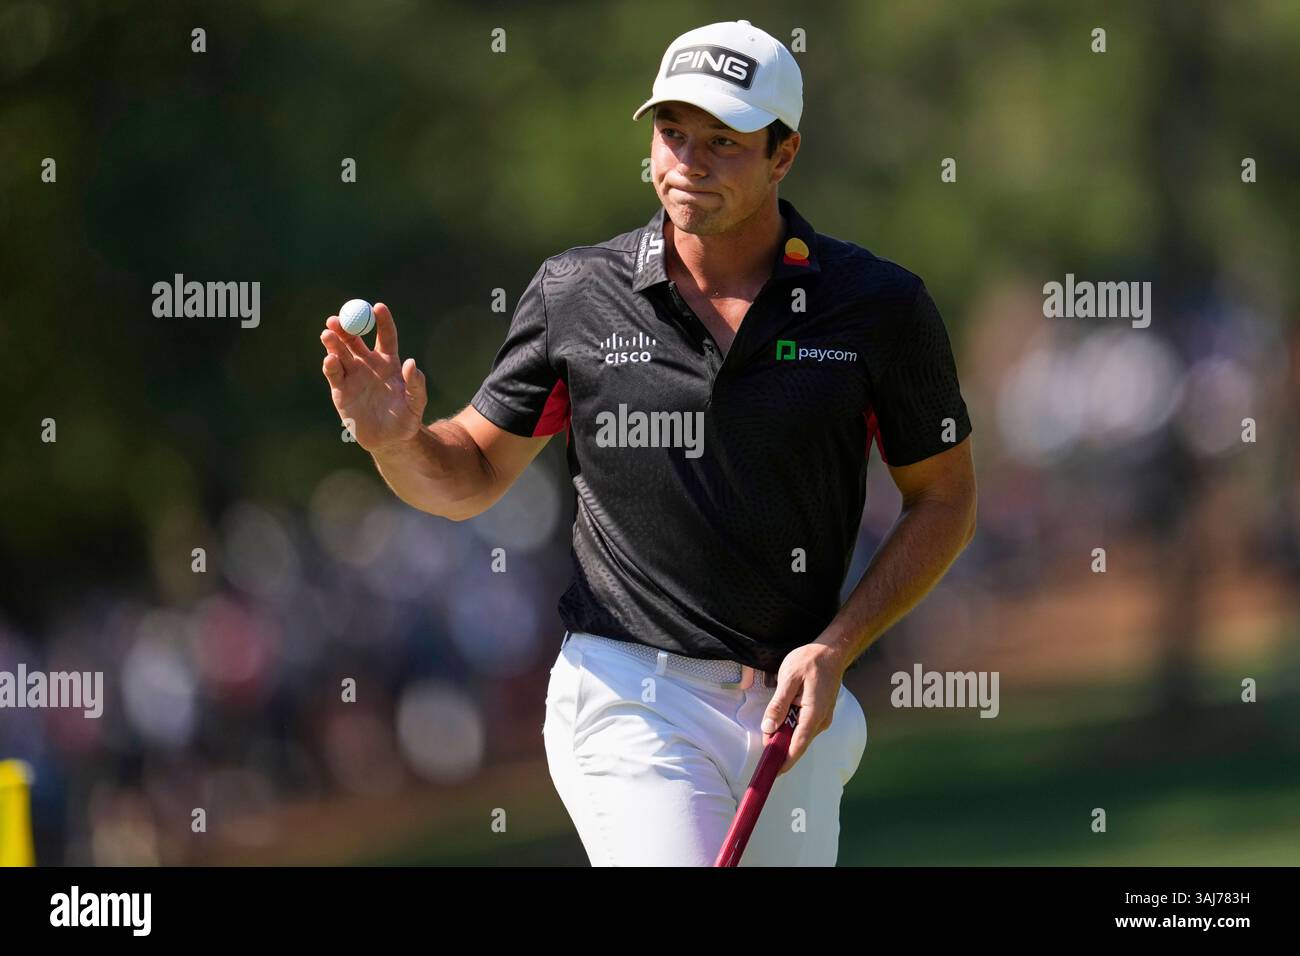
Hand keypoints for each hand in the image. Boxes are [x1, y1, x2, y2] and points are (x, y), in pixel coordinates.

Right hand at [320, 302, 426, 452]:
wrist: (389, 440)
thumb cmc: (406, 418)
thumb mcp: (416, 403)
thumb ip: (416, 384)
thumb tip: (411, 363)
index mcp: (388, 362)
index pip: (385, 335)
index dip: (381, 321)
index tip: (378, 307)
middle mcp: (368, 364)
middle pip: (355, 339)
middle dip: (346, 327)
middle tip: (338, 318)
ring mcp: (352, 375)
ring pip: (340, 352)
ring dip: (333, 342)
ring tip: (328, 334)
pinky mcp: (340, 389)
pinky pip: (333, 373)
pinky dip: (330, 365)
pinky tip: (331, 360)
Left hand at [760, 643, 847, 774]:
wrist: (831, 651)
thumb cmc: (810, 661)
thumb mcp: (789, 678)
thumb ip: (778, 704)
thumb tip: (769, 727)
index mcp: (814, 713)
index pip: (799, 744)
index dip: (786, 760)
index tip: (774, 771)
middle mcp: (821, 719)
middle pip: (799, 742)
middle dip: (781, 749)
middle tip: (764, 754)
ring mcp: (823, 717)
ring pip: (801, 735)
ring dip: (785, 737)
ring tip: (770, 734)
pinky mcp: (820, 713)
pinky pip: (804, 726)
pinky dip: (792, 728)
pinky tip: (781, 721)